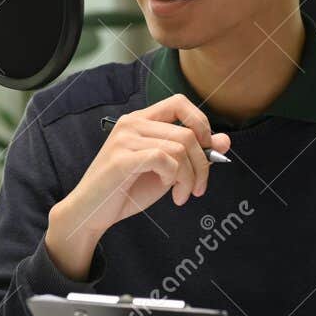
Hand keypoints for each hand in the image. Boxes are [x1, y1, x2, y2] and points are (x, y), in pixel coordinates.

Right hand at [44, 94, 230, 278]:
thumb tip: (225, 141)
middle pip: (187, 133)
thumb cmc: (126, 190)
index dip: (201, 123)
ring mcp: (125, 139)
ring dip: (190, 177)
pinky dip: (174, 178)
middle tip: (197, 188)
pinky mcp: (121, 159)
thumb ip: (192, 154)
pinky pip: (164, 160)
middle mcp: (132, 123)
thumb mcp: (167, 170)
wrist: (91, 212)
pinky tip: (168, 190)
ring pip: (180, 148)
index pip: (180, 102)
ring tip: (182, 194)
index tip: (206, 150)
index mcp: (140, 120)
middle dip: (202, 165)